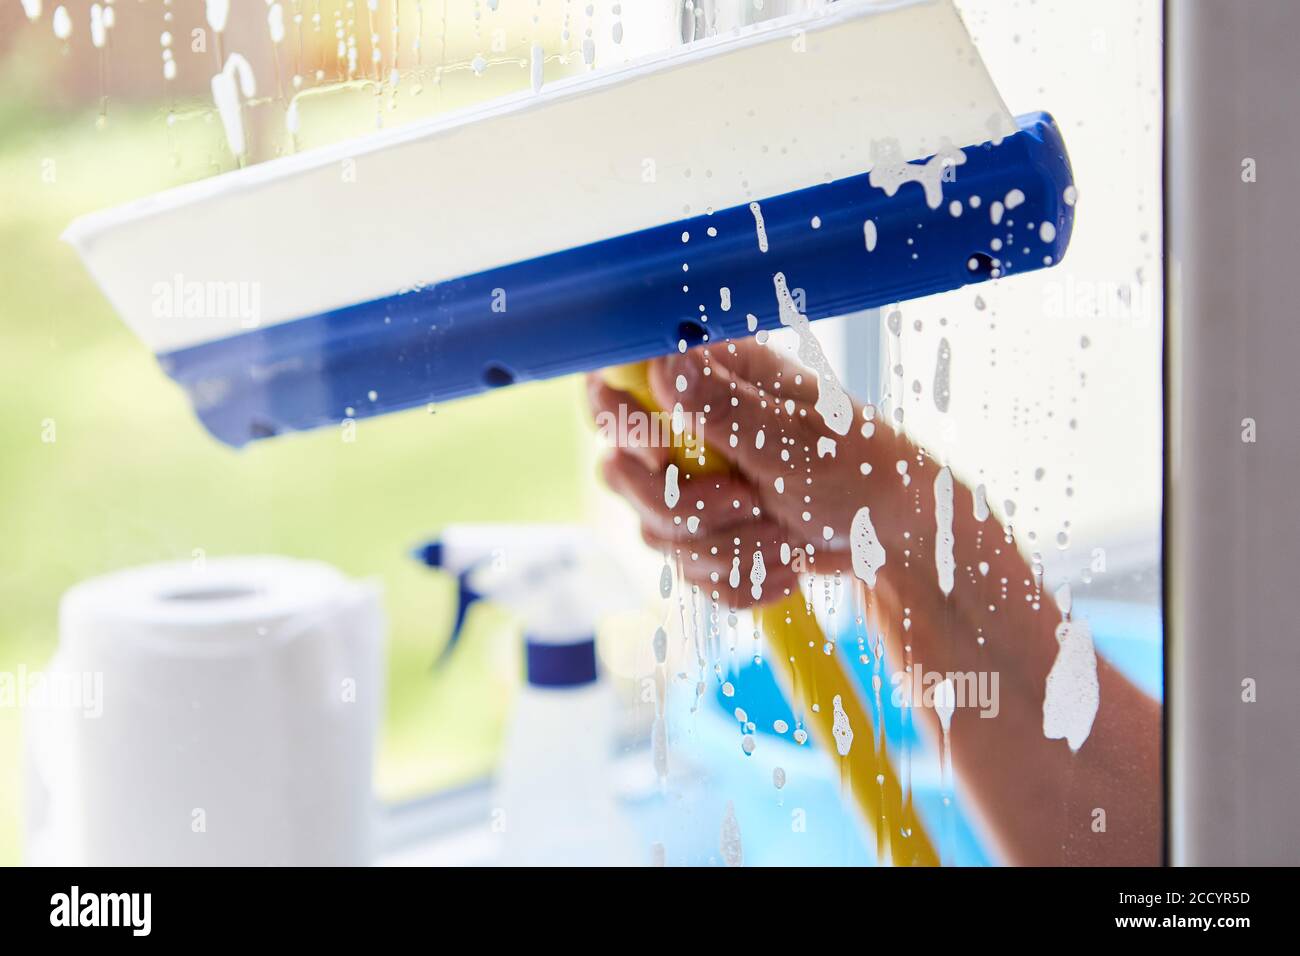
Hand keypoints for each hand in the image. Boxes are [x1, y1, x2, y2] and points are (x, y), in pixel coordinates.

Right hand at [588, 340, 907, 606]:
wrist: (896, 541)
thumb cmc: (862, 470)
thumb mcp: (794, 439)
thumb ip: (722, 407)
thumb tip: (664, 361)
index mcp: (712, 379)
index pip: (619, 381)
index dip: (621, 422)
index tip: (662, 454)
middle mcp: (692, 429)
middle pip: (622, 472)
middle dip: (684, 507)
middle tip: (747, 503)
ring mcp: (694, 485)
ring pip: (655, 532)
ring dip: (726, 549)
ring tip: (787, 539)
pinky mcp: (706, 535)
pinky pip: (688, 573)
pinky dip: (738, 580)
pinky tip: (784, 566)